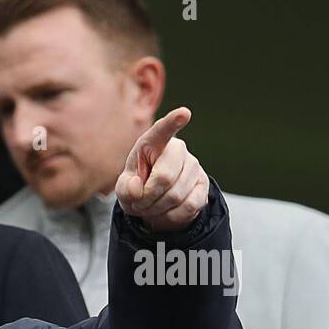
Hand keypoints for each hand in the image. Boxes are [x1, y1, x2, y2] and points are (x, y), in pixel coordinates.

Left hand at [115, 107, 208, 231]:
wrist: (154, 203)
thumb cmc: (137, 188)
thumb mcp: (124, 189)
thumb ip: (126, 188)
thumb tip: (137, 188)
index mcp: (153, 144)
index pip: (162, 131)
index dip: (172, 122)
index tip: (183, 113)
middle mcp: (177, 150)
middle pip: (164, 177)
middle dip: (147, 197)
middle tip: (139, 203)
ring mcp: (194, 166)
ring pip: (175, 195)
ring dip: (157, 209)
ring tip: (150, 206)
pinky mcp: (203, 185)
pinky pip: (188, 205)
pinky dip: (171, 215)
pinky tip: (166, 210)